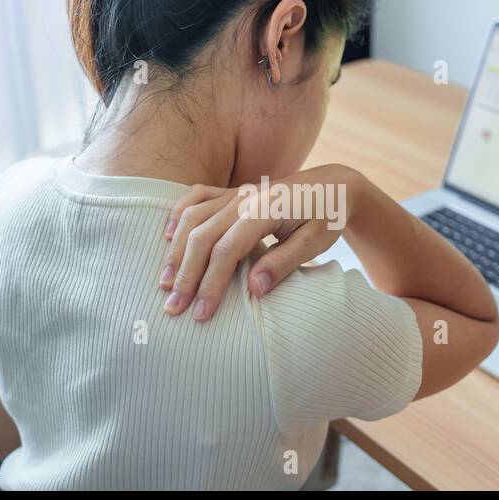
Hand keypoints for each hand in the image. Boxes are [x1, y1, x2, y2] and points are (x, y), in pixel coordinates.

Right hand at [158, 164, 359, 320]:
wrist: (333, 185)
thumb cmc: (327, 217)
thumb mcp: (315, 243)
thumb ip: (283, 263)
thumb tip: (253, 290)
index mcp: (265, 210)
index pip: (227, 250)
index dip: (211, 283)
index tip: (201, 314)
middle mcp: (244, 197)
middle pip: (202, 237)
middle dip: (186, 275)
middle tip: (173, 308)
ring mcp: (235, 192)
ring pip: (192, 218)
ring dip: (175, 251)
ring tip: (165, 283)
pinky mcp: (231, 192)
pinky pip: (196, 197)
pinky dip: (178, 215)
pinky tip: (166, 237)